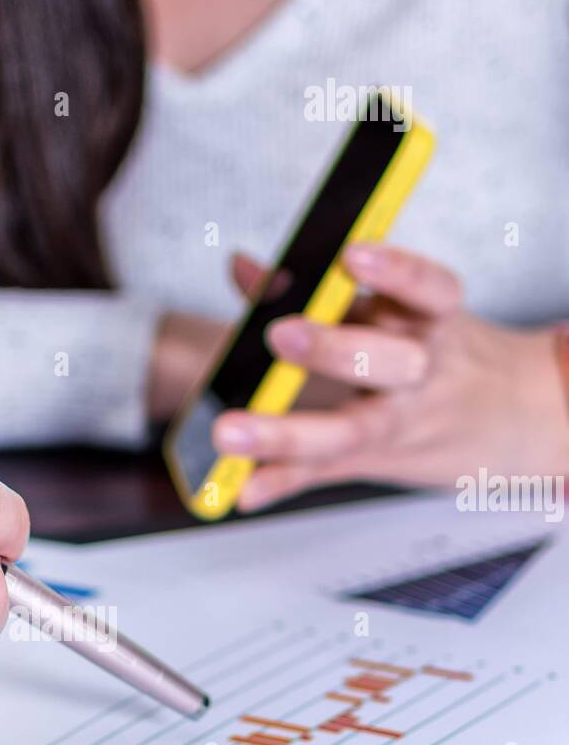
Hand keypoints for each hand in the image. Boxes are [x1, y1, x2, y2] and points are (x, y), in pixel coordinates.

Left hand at [213, 244, 568, 509]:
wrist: (512, 421)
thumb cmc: (435, 356)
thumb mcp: (392, 310)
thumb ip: (313, 293)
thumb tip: (241, 264)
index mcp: (426, 321)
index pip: (425, 290)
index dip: (395, 272)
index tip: (352, 254)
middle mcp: (416, 370)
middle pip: (387, 361)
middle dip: (334, 348)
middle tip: (281, 333)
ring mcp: (396, 420)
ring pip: (355, 429)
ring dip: (289, 433)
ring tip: (233, 431)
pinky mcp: (371, 459)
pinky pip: (326, 470)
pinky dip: (280, 481)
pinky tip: (244, 490)